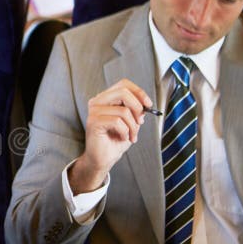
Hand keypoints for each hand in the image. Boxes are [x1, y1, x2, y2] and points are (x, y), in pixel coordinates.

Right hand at [70, 78, 152, 193]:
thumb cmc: (115, 141)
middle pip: (123, 92)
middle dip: (137, 107)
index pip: (123, 84)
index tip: (148, 105)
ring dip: (133, 126)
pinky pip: (118, 122)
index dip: (139, 92)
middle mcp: (97, 102)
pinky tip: (123, 138)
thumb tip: (144, 103)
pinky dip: (125, 132)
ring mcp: (94, 111)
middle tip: (140, 121)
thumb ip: (136, 110)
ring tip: (132, 135)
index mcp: (105, 99)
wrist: (103, 159)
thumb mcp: (130, 122)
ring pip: (123, 110)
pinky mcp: (93, 122)